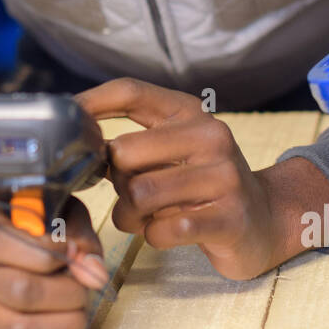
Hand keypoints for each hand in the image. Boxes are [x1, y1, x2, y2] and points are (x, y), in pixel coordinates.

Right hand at [0, 183, 108, 328]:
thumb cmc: (21, 220)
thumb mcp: (51, 208)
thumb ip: (76, 235)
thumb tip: (95, 274)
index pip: (5, 244)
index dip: (50, 253)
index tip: (73, 250)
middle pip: (20, 291)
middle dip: (67, 293)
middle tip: (83, 287)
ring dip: (62, 327)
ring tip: (79, 314)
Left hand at [75, 78, 328, 280]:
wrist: (266, 220)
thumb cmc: (203, 186)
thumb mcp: (174, 151)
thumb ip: (134, 142)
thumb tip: (77, 143)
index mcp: (191, 113)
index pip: (130, 92)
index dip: (90, 103)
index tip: (62, 118)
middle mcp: (211, 137)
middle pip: (124, 153)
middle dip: (115, 182)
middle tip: (128, 194)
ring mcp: (224, 178)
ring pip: (138, 195)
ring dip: (129, 215)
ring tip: (143, 218)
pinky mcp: (228, 218)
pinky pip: (162, 230)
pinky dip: (154, 237)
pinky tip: (168, 232)